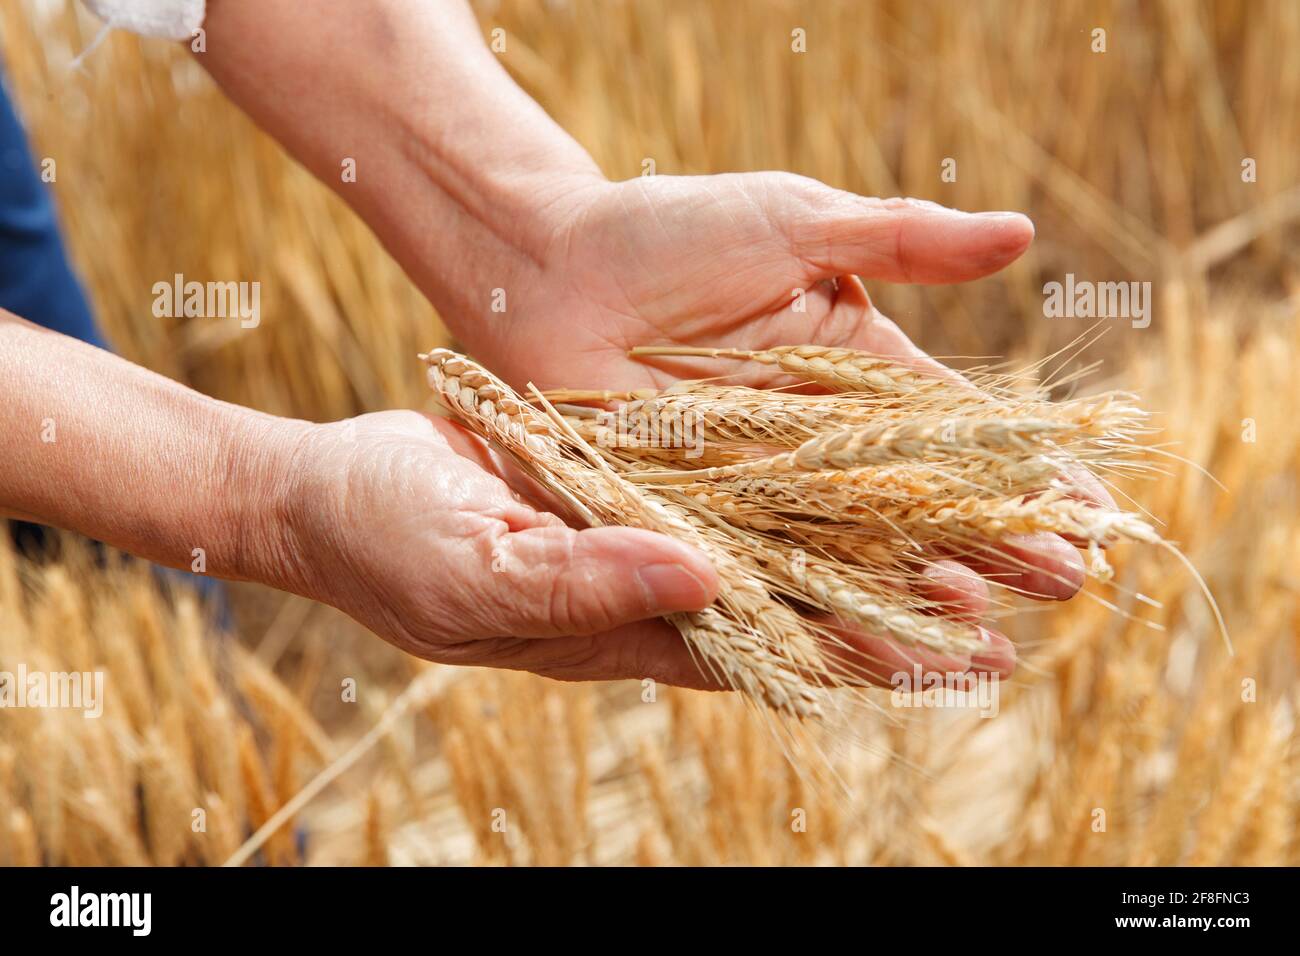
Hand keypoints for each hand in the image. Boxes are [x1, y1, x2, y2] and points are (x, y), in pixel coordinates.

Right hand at [265, 410, 1018, 685]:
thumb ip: (587, 581)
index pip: (774, 652)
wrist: (338, 494)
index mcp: (628, 630)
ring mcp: (645, 530)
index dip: (868, 653)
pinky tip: (852, 458)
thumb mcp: (479, 571)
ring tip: (965, 531)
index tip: (964, 652)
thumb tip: (705, 576)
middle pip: (801, 602)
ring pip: (778, 537)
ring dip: (865, 535)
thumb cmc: (392, 545)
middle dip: (900, 607)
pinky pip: (728, 479)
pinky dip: (795, 475)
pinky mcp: (629, 476)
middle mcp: (656, 587)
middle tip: (1014, 600)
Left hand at [461, 173, 1092, 622]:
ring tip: (984, 631)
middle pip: (920, 510)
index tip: (1093, 511)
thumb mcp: (794, 224)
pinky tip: (872, 649)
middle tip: (1064, 585)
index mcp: (856, 375)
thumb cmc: (668, 230)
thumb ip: (901, 241)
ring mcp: (758, 493)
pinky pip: (763, 580)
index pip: (958, 435)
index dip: (1024, 473)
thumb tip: (1022, 234)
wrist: (548, 270)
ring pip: (853, 559)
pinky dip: (814, 615)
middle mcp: (818, 447)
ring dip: (918, 596)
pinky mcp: (694, 525)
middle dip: (993, 545)